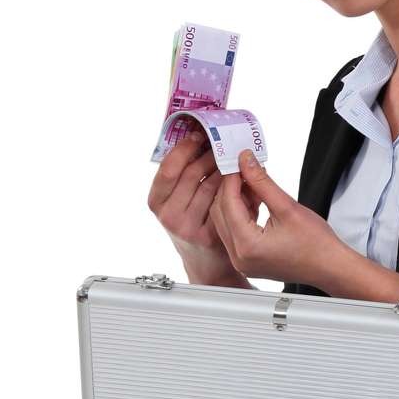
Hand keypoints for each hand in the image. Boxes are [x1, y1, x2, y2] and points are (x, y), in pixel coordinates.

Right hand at [147, 133, 246, 284]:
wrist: (206, 263)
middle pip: (192, 173)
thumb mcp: (180, 200)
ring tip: (234, 154)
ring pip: (210, 186)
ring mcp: (188, 227)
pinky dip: (235, 187)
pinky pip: (224, 202)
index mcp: (157, 201)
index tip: (199, 134)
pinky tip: (241, 177)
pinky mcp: (208, 235)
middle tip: (223, 140)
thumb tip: (199, 137)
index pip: (169, 168)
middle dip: (209, 153)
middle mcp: (169, 215)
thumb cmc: (196, 223)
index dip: (184, 148)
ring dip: (224, 167)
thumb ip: (186, 173)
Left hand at [208, 150, 345, 287]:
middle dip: (231, 188)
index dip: (232, 178)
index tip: (239, 161)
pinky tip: (255, 200)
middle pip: (221, 212)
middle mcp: (239, 257)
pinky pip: (234, 232)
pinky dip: (241, 214)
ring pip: (225, 221)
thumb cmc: (316, 245)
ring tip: (253, 184)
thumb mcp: (287, 206)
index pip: (228, 203)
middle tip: (244, 169)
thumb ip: (262, 182)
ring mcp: (242, 261)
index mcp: (248, 245)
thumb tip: (246, 162)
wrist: (330, 267)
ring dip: (235, 200)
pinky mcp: (247, 260)